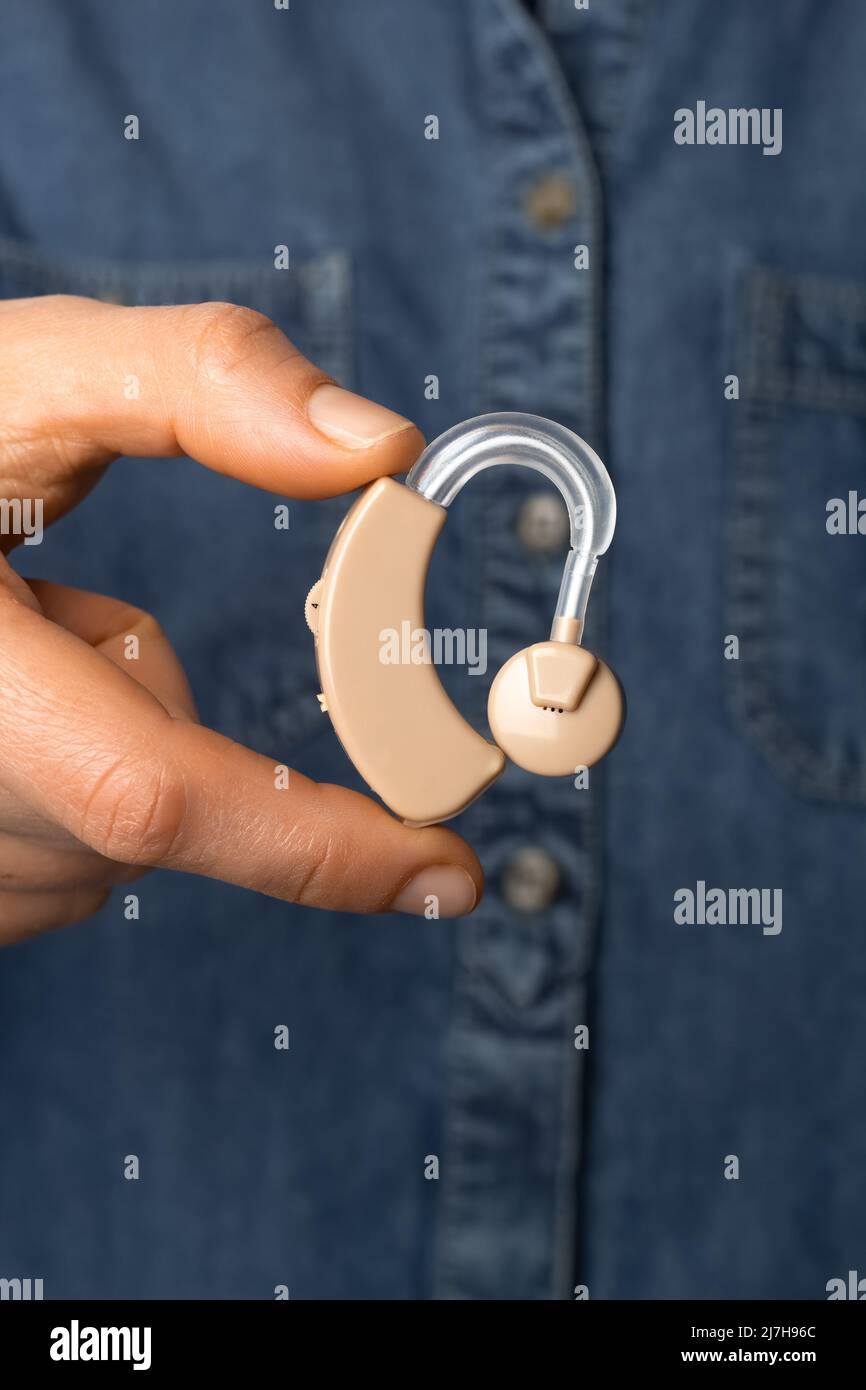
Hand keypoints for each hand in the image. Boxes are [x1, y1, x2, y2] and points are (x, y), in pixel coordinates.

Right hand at [0, 295, 481, 941]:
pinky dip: (68, 788)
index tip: (444, 876)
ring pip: (110, 850)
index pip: (151, 794)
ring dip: (108, 743)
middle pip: (148, 817)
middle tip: (52, 605)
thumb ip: (199, 378)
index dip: (313, 847)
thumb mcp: (23, 374)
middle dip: (154, 708)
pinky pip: (59, 866)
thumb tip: (381, 445)